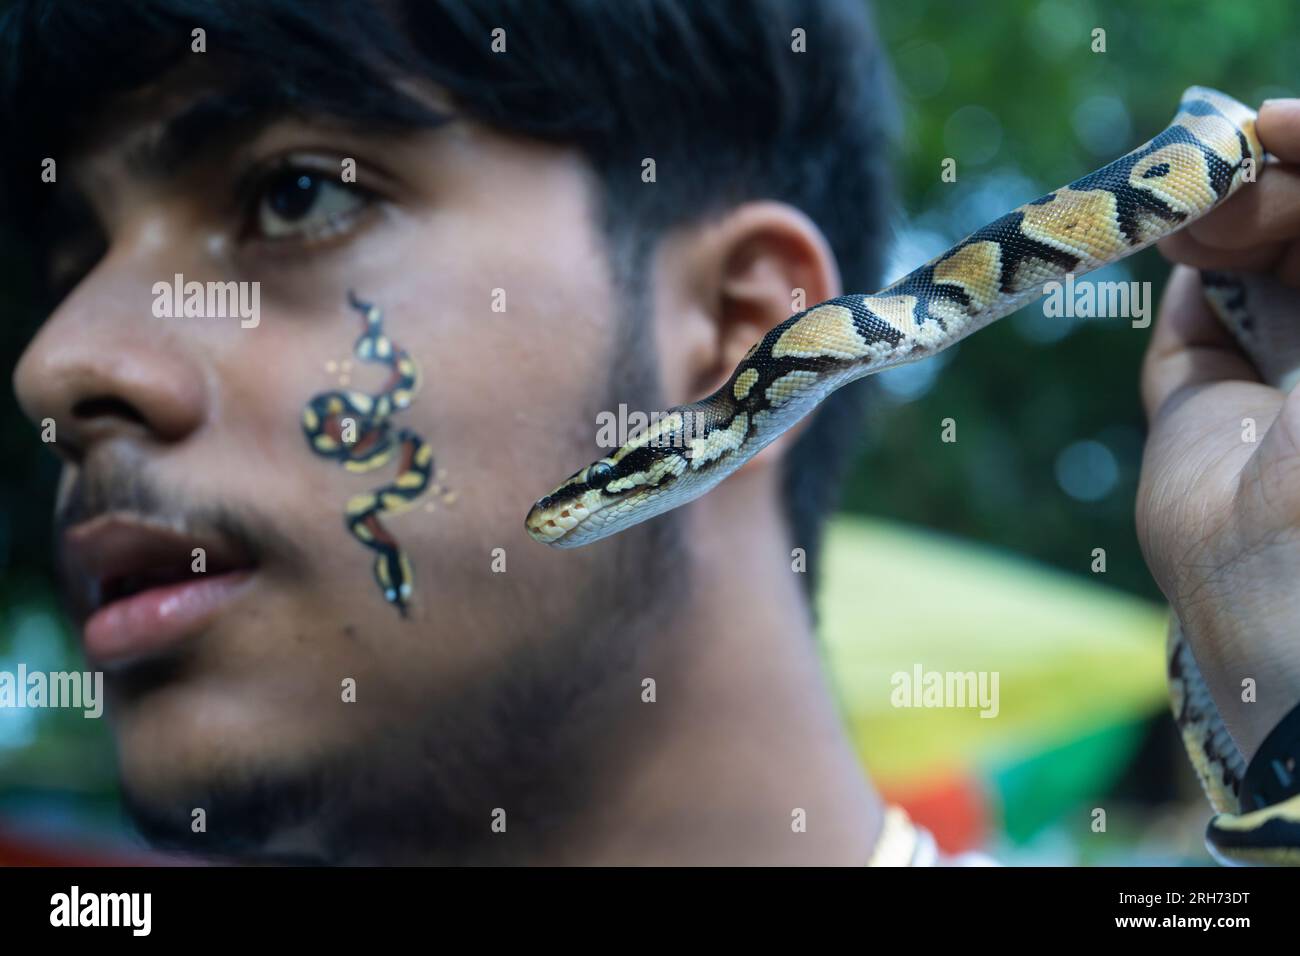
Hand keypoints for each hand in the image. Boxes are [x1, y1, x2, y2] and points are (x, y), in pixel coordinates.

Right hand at [1138, 99, 1299, 761]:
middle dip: (1272, 189)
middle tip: (1231, 169)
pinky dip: (1186, 276)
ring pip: (1249, 262)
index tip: (1275, 126)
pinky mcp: (1202, 410)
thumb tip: (1283, 134)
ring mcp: (1277, 380)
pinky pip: (1193, 323)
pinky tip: (1177, 246)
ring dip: (1220, 220)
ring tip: (1192, 207)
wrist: (1295, 603)